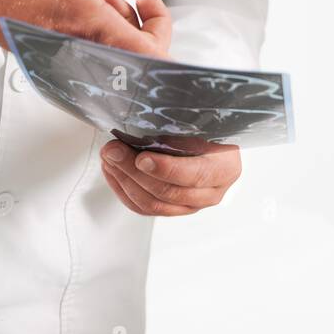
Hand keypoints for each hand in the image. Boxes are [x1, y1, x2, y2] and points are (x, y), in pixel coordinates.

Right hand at [0, 0, 172, 57]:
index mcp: (93, 29)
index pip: (151, 57)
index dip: (162, 31)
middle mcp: (85, 55)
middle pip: (141, 60)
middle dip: (147, 24)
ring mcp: (73, 65)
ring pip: (121, 61)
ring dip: (126, 29)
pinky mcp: (63, 67)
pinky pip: (100, 63)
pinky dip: (106, 39)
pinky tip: (92, 13)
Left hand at [98, 140, 241, 216]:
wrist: (211, 143)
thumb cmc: (206, 131)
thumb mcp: (200, 124)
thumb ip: (179, 130)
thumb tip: (143, 130)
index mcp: (224, 169)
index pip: (195, 175)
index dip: (166, 169)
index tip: (142, 158)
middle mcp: (211, 192)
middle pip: (168, 192)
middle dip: (134, 170)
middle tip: (114, 151)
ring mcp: (192, 205)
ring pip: (153, 204)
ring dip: (125, 181)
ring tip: (109, 158)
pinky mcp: (172, 210)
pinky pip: (143, 208)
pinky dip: (123, 190)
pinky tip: (113, 172)